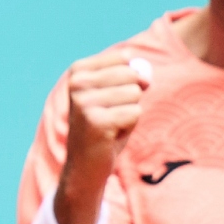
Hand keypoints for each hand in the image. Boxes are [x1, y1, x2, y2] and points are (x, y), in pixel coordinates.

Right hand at [55, 51, 150, 223]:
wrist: (85, 165)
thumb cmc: (103, 126)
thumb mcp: (114, 94)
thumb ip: (131, 77)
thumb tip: (145, 77)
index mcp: (78, 71)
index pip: (124, 58)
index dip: (130, 78)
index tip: (112, 96)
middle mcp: (77, 84)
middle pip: (131, 74)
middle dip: (130, 97)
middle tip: (112, 114)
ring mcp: (84, 103)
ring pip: (134, 94)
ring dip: (130, 112)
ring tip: (112, 125)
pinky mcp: (96, 122)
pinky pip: (135, 113)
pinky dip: (129, 127)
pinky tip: (111, 136)